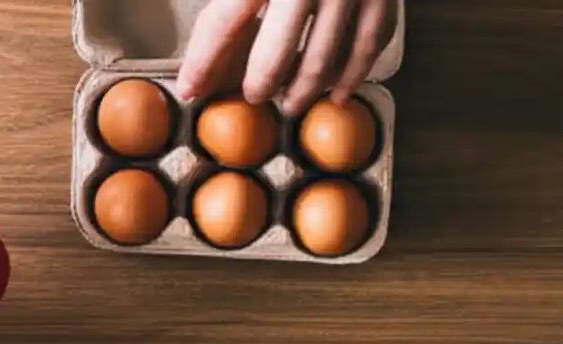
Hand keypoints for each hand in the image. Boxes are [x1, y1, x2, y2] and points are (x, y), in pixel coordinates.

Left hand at [177, 0, 395, 115]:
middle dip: (260, 83)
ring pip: (324, 58)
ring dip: (304, 89)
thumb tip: (210, 23)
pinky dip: (354, 73)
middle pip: (275, 53)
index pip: (224, 22)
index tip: (191, 87)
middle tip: (253, 96)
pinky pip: (371, 44)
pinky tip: (337, 93)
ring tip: (290, 103)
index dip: (203, 60)